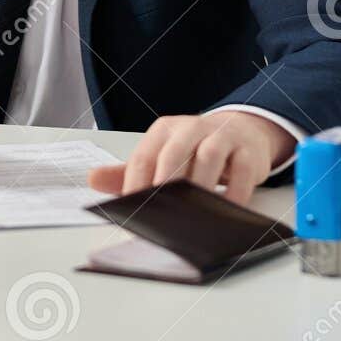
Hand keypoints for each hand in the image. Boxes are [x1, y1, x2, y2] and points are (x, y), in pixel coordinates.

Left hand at [88, 112, 295, 205]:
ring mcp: (222, 136)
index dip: (136, 186)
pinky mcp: (248, 150)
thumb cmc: (194, 149)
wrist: (241, 131)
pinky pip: (242, 170)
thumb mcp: (161, 154)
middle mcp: (192, 128)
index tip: (133, 213)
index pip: (144, 157)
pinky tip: (227, 210)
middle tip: (161, 210)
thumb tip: (92, 179)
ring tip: (194, 211)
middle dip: (166, 181)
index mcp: (164, 130)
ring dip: (200, 184)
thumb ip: (129, 171)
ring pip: (209, 155)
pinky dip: (235, 191)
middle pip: (175, 152)